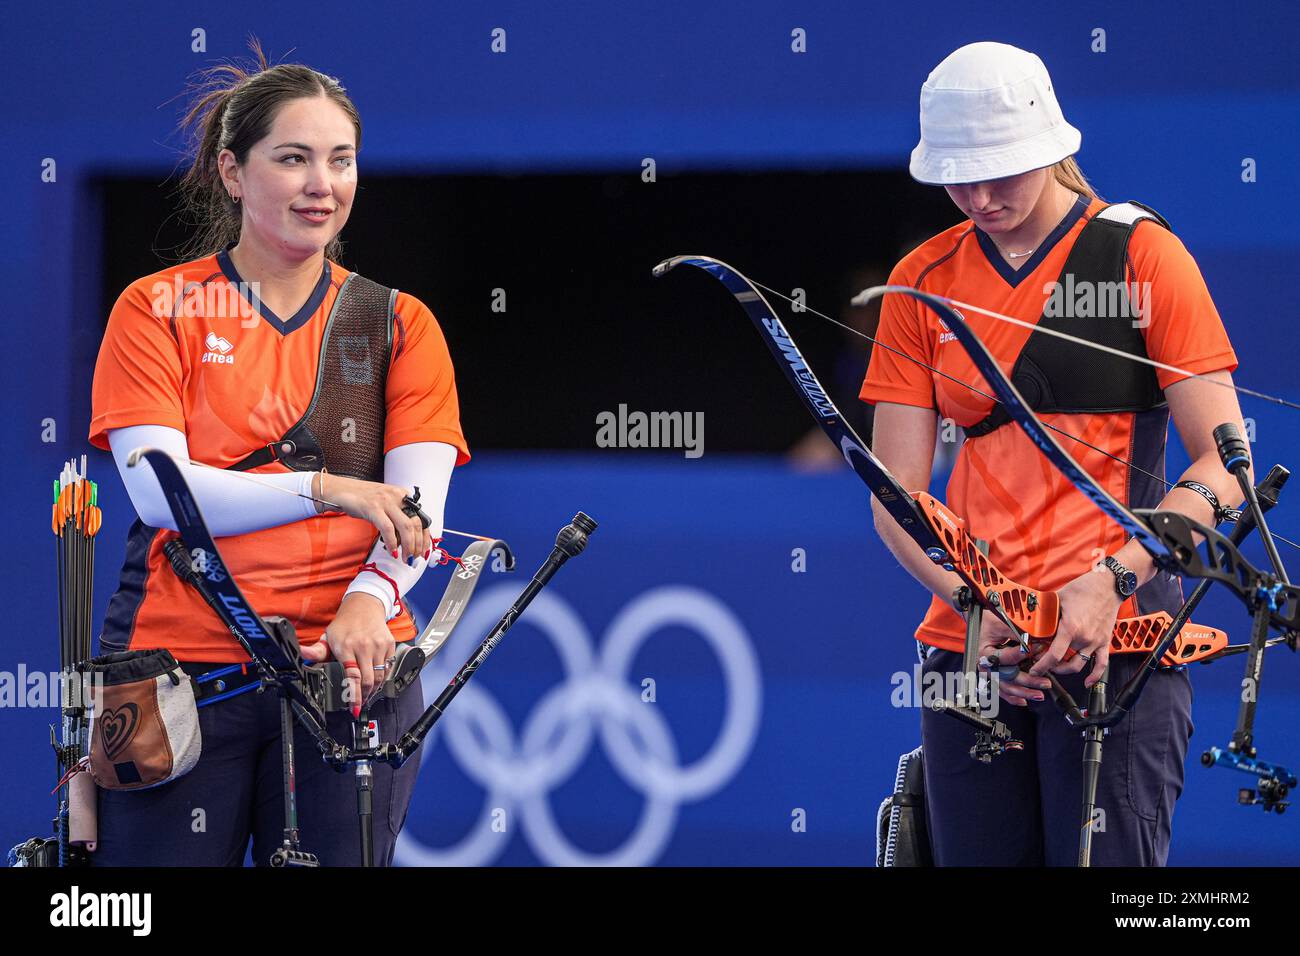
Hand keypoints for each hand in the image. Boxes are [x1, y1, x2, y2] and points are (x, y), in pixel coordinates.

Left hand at [300, 592, 396, 714]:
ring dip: (373, 689)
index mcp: (346, 646)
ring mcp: (379, 645)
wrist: (365, 606)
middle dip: (364, 696)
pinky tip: (375, 679)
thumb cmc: (345, 625)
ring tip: (367, 694)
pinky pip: (388, 668)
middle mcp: (364, 646)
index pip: (352, 676)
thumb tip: (301, 654)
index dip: (354, 695)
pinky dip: (382, 677)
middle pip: (368, 681)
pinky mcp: (390, 644)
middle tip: (359, 704)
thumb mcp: (328, 637)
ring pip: (379, 677)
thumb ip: (315, 651)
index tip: (354, 708)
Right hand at [315, 472, 432, 562]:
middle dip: (417, 545)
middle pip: (416, 524)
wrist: (341, 490)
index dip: (425, 537)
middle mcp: (397, 496)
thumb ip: (397, 517)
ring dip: (408, 546)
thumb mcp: (385, 504)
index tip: (424, 550)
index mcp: (403, 496)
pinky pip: (387, 528)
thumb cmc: (362, 499)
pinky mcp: (373, 508)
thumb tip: (408, 539)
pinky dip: (391, 543)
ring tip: (405, 558)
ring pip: (405, 527)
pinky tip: (392, 551)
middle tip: (414, 558)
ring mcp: (386, 501)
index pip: (422, 519)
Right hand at [976, 612, 1051, 706]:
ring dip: (1024, 692)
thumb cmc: (989, 621)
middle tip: (1044, 682)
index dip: (1021, 655)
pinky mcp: (995, 675)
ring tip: (1039, 695)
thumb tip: (1032, 643)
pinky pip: (1003, 690)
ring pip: (1006, 687)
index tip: (1036, 651)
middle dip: (1028, 681)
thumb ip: (1016, 634)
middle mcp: (986, 666)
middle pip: (1007, 678)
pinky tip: (1023, 701)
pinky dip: (1013, 697)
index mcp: (984, 653)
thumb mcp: (1001, 623)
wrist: (982, 621)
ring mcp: (990, 672)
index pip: (1005, 658)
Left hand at [1026, 566, 1122, 687]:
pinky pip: (1102, 664)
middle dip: (1050, 665)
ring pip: (1078, 665)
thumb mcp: (1058, 598)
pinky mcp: (1105, 642)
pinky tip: (1087, 682)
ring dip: (1065, 670)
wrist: (1109, 585)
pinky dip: (1095, 675)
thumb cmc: (1084, 589)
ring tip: (1055, 668)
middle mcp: (1084, 638)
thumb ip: (1046, 611)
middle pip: (1063, 661)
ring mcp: (1095, 641)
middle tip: (1040, 662)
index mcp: (1070, 628)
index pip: (1054, 655)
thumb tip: (1030, 616)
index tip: (1034, 669)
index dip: (1042, 665)